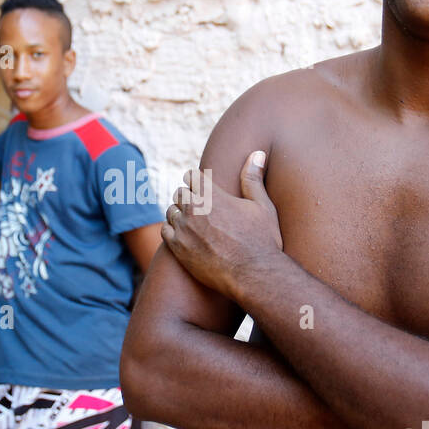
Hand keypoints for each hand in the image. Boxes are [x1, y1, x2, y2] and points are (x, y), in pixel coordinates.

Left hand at [161, 150, 282, 301]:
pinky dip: (173, 231)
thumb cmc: (262, 240)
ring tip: (193, 222)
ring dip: (180, 213)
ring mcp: (183, 229)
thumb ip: (253, 179)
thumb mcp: (262, 206)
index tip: (203, 187)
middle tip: (200, 207)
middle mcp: (193, 208)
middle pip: (179, 193)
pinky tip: (185, 235)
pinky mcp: (178, 248)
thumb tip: (257, 153)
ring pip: (171, 211)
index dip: (197, 180)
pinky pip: (165, 231)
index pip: (190, 175)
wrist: (254, 274)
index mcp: (211, 194)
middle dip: (189, 197)